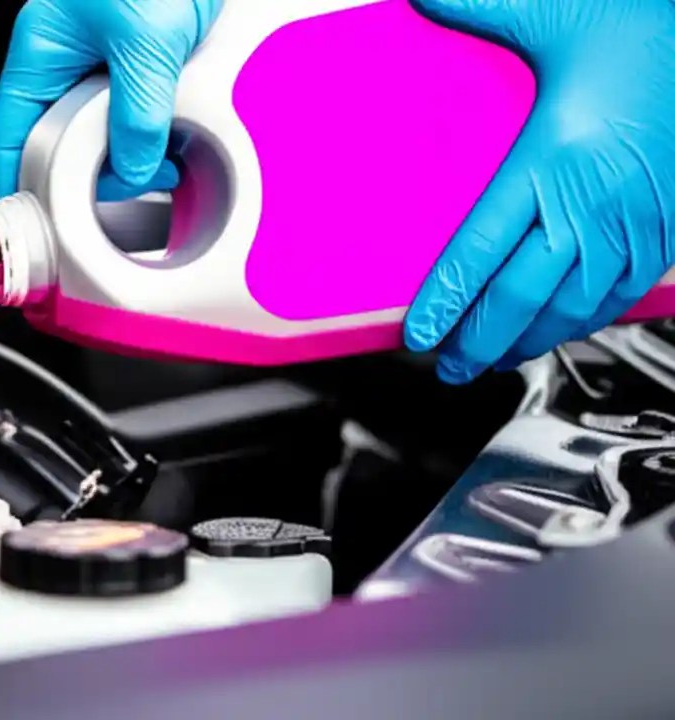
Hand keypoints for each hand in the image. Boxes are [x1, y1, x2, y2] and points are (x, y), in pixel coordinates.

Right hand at [0, 0, 223, 202]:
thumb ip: (138, 114)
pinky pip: (145, 115)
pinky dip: (162, 134)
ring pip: (109, 133)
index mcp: (42, 54)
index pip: (10, 137)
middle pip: (64, 144)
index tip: (27, 228)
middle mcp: (71, 63)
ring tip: (163, 163)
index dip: (14, 186)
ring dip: (135, 154)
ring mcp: (108, 65)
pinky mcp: (146, 63)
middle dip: (91, 175)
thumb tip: (133, 171)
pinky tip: (182, 140)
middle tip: (121, 195)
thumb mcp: (144, 43)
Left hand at [404, 0, 674, 383]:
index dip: (447, 301)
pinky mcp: (666, 225)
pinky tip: (563, 326)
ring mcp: (636, 219)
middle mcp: (594, 200)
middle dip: (482, 342)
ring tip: (495, 359)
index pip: (481, 250)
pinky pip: (624, 291)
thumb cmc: (644, 27)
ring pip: (577, 306)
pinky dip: (587, 320)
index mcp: (554, 159)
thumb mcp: (552, 11)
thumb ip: (475, 7)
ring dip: (532, 340)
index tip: (419, 336)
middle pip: (525, 297)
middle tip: (449, 367)